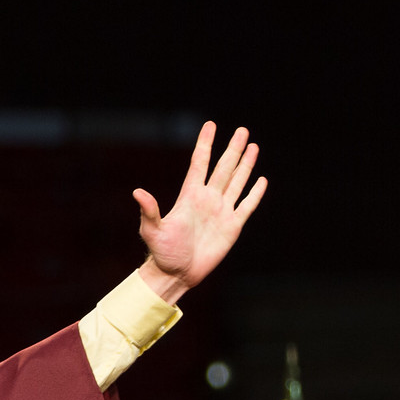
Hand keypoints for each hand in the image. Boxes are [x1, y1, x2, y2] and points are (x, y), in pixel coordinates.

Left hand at [133, 122, 265, 303]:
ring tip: (253, 146)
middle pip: (224, 168)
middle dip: (233, 149)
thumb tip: (137, 192)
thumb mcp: (152, 231)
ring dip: (245, 165)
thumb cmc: (162, 253)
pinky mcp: (232, 227)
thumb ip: (149, 211)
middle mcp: (207, 199)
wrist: (176, 274)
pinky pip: (246, 206)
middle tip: (243, 130)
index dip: (205, 144)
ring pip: (237, 182)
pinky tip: (261, 180)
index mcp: (190, 195)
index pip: (200, 163)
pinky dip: (255, 194)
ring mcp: (221, 212)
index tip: (210, 125)